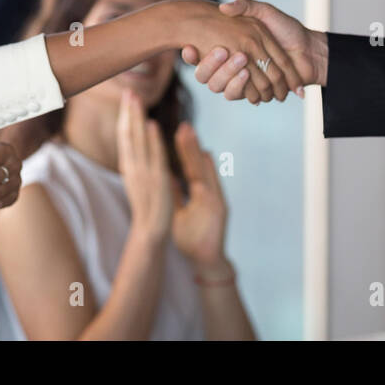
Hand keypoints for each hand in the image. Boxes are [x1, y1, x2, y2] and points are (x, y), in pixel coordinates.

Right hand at [117, 88, 172, 241]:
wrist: (149, 232)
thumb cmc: (147, 208)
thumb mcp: (140, 181)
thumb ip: (139, 164)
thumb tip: (140, 147)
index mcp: (129, 167)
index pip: (125, 137)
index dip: (126, 117)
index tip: (128, 99)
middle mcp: (132, 168)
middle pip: (127, 134)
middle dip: (127, 112)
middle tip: (128, 91)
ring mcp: (142, 173)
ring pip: (136, 141)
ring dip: (135, 119)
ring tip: (135, 98)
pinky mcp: (155, 180)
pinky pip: (152, 156)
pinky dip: (151, 140)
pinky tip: (151, 125)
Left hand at [169, 122, 227, 267]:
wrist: (206, 260)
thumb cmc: (191, 238)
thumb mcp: (179, 213)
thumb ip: (175, 194)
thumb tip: (165, 176)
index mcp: (196, 193)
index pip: (187, 167)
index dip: (182, 150)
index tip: (175, 131)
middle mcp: (206, 192)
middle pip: (196, 164)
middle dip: (189, 145)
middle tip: (183, 124)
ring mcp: (214, 198)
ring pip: (204, 171)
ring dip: (197, 152)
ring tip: (190, 133)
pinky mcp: (219, 207)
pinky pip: (214, 185)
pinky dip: (211, 171)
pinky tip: (207, 156)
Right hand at [181, 0, 324, 101]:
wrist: (310, 50)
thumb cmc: (288, 29)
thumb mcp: (265, 12)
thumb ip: (245, 7)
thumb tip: (223, 6)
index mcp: (233, 46)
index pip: (205, 54)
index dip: (194, 55)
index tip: (187, 48)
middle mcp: (235, 65)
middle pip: (209, 75)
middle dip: (209, 67)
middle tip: (219, 52)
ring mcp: (245, 80)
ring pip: (223, 87)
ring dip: (227, 77)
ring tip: (239, 62)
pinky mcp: (257, 91)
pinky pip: (243, 95)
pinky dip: (245, 89)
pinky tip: (247, 74)